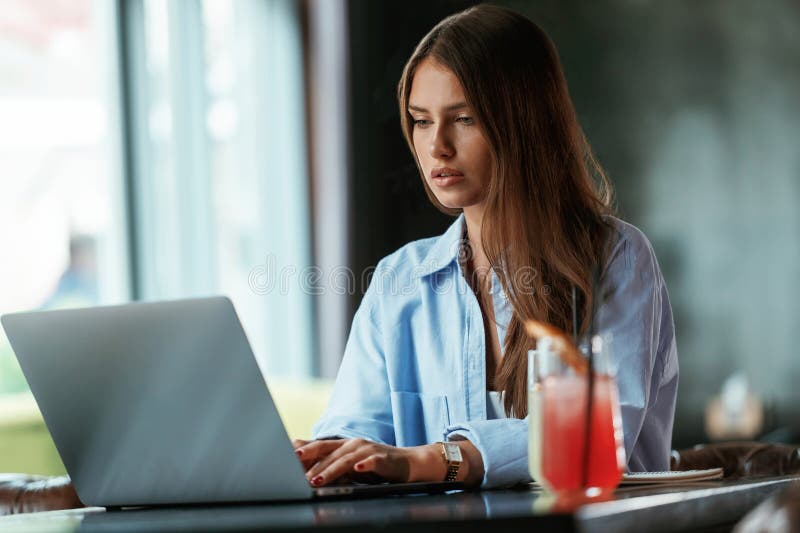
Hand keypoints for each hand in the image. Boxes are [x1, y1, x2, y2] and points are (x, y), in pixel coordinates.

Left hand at [292, 438, 429, 486]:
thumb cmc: (375, 466)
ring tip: (318, 480)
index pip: (319, 446)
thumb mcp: (350, 467)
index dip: (304, 450)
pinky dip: (364, 465)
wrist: (407, 463)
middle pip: (328, 451)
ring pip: (345, 459)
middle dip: (311, 459)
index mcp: (344, 445)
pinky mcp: (382, 458)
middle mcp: (353, 444)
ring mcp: (367, 450)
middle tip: (296, 467)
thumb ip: (332, 467)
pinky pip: (371, 461)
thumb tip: (308, 475)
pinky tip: (358, 469)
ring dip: (330, 469)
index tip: (287, 457)